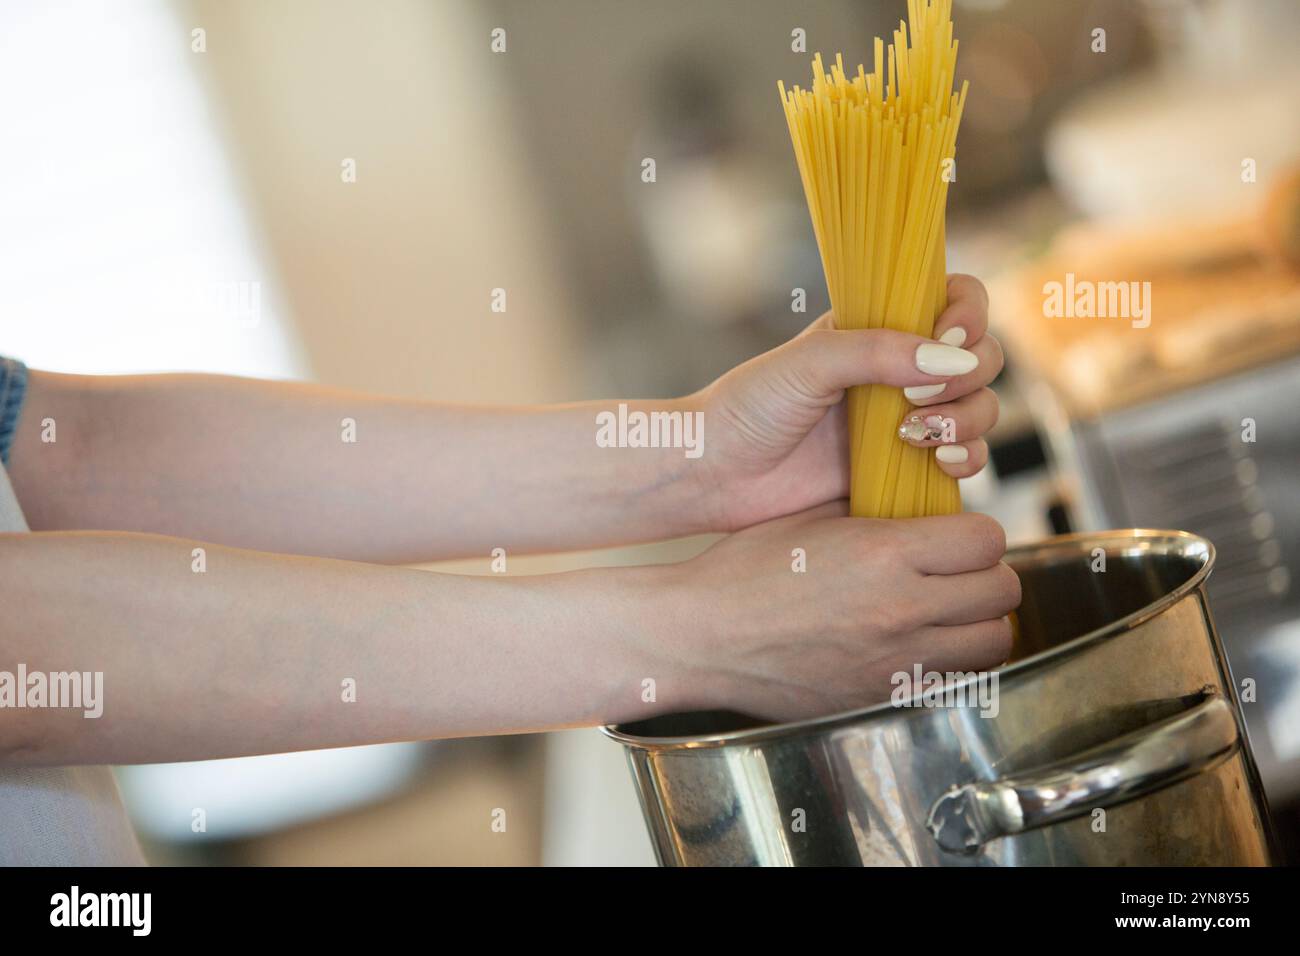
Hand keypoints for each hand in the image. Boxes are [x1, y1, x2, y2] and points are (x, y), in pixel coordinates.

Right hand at [648, 502, 1018, 721]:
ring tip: (950, 612)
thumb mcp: (809, 518)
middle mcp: (900, 610)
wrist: (700, 637)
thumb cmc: (742, 573)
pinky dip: (949, 664)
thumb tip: (915, 500)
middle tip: (959, 572)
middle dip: (986, 575)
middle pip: (1002, 591)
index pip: (986, 539)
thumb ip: (873, 506)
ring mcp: (894, 662)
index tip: (959, 536)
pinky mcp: (881, 697)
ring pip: (992, 643)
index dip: (977, 534)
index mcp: (884, 554)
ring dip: (978, 623)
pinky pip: (951, 682)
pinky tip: (920, 647)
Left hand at [692, 275, 1002, 531]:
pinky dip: (967, 458)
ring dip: (968, 418)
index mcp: (878, 326)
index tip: (947, 334)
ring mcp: (908, 420)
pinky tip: (938, 461)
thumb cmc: (750, 407)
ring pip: (981, 407)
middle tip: (915, 397)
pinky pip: (966, 458)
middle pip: (980, 355)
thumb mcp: (809, 362)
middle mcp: (901, 370)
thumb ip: (877, 351)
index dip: (967, 313)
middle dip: (970, 372)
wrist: (718, 473)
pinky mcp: (906, 469)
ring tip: (915, 434)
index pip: (953, 298)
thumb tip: (950, 358)